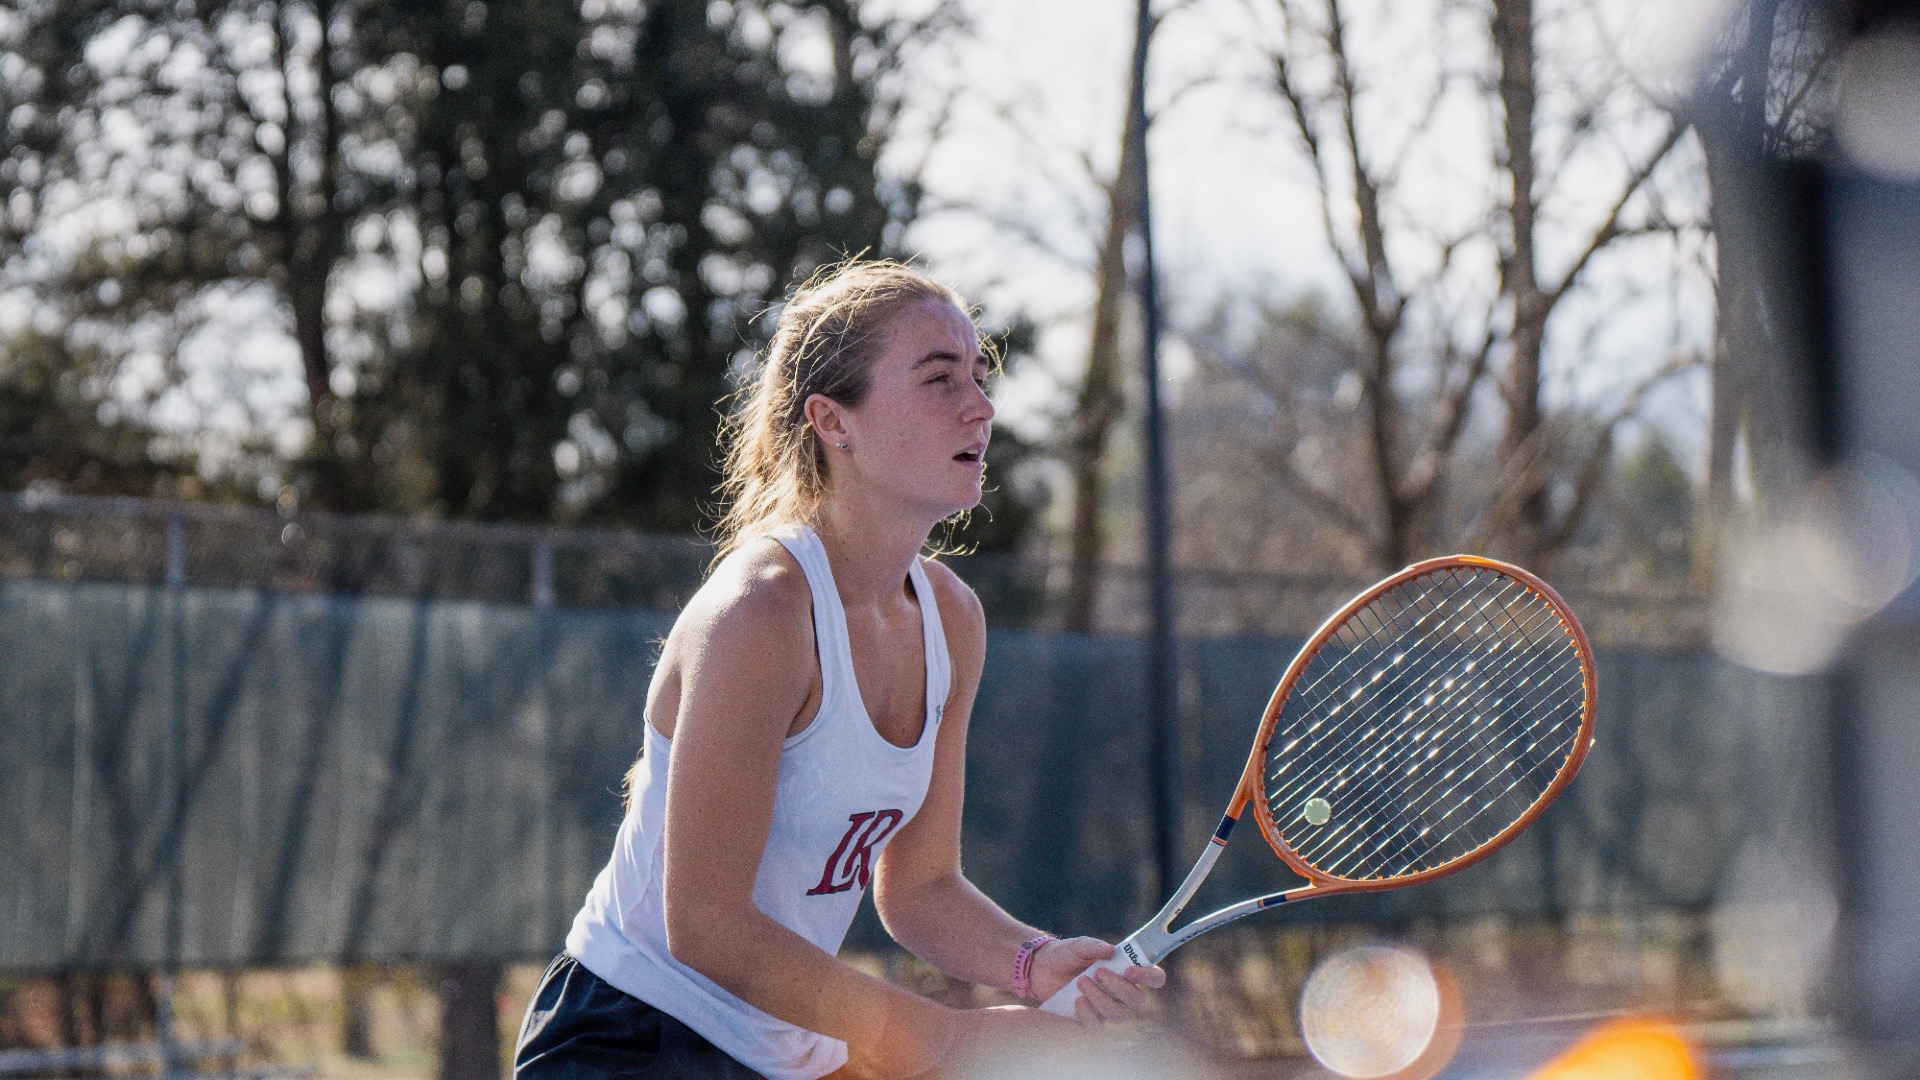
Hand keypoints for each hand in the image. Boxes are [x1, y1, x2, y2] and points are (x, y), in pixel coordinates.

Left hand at [1026, 937, 1166, 1025]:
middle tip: (1098, 972)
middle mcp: (1122, 993)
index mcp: (1127, 971)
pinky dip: (1089, 1015)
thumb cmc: (1066, 955)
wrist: (1040, 968)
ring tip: (1081, 981)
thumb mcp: (1078, 946)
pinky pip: (1098, 1028)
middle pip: (1137, 1000)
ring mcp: (1108, 1008)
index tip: (1129, 970)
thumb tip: (1110, 950)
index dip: (1149, 976)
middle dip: (1119, 987)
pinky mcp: (1090, 1020)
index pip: (1154, 978)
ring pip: (1118, 1014)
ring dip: (1101, 998)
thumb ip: (1094, 946)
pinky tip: (1077, 1001)